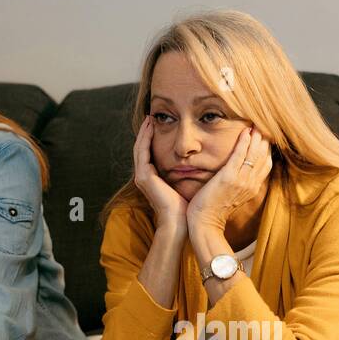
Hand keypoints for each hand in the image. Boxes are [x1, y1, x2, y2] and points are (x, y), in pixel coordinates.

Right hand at [132, 115, 187, 229]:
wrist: (179, 222)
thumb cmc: (185, 207)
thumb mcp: (184, 185)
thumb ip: (185, 173)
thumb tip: (198, 163)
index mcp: (152, 179)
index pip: (149, 154)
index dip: (151, 139)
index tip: (157, 125)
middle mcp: (144, 177)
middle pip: (142, 149)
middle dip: (146, 132)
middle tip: (150, 117)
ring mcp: (142, 176)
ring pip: (140, 148)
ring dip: (144, 132)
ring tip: (149, 118)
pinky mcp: (144, 177)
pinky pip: (143, 152)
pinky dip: (145, 139)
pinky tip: (150, 128)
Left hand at [186, 127, 272, 233]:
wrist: (206, 224)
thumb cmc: (214, 211)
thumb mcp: (233, 196)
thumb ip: (240, 184)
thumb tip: (239, 173)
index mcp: (253, 188)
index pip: (266, 164)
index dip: (267, 149)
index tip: (265, 136)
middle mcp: (251, 184)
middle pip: (264, 157)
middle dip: (265, 139)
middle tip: (264, 124)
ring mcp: (241, 181)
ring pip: (255, 154)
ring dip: (256, 137)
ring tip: (256, 124)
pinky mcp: (229, 177)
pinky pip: (240, 155)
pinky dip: (244, 142)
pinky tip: (245, 131)